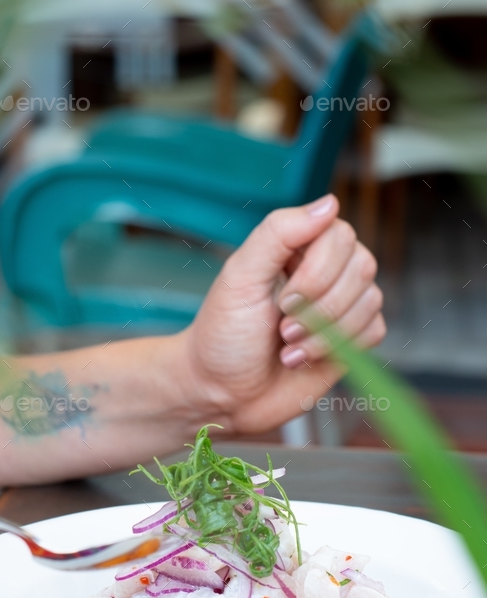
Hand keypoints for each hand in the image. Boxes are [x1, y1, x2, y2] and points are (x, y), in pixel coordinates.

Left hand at [182, 194, 384, 433]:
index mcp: (298, 247)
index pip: (339, 235)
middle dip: (320, 307)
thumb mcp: (240, 277)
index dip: (317, 272)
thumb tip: (330, 203)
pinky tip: (303, 360)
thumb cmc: (223, 335)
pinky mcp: (353, 340)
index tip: (282, 300)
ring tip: (288, 346)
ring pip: (371, 300)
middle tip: (282, 328)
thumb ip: (279, 232)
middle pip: (362, 265)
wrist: (222, 394)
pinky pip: (375, 331)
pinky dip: (338, 349)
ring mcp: (342, 305)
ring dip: (325, 333)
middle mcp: (326, 270)